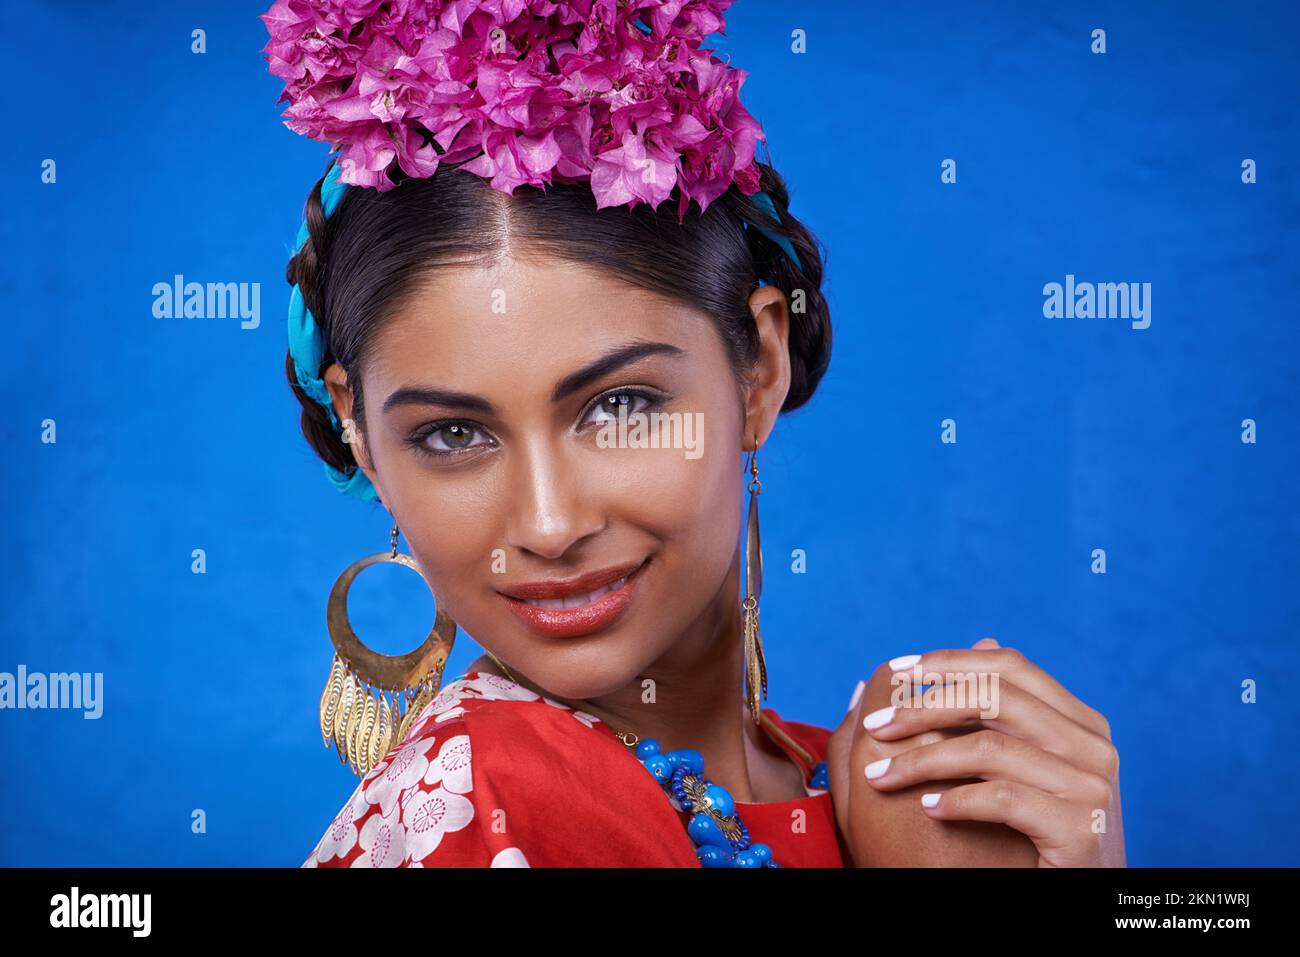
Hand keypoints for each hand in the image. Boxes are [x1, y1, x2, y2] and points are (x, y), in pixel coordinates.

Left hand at [830, 638, 1124, 866]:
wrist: (1072, 897)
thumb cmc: (1034, 836)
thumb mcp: (1019, 766)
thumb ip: (1002, 711)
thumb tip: (982, 637)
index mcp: (1078, 721)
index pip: (1008, 667)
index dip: (949, 662)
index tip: (897, 671)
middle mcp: (1093, 745)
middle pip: (995, 697)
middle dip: (923, 708)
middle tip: (875, 728)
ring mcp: (1092, 785)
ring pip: (990, 748)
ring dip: (922, 761)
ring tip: (880, 777)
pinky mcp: (1083, 828)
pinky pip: (1003, 798)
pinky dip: (955, 800)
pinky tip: (927, 809)